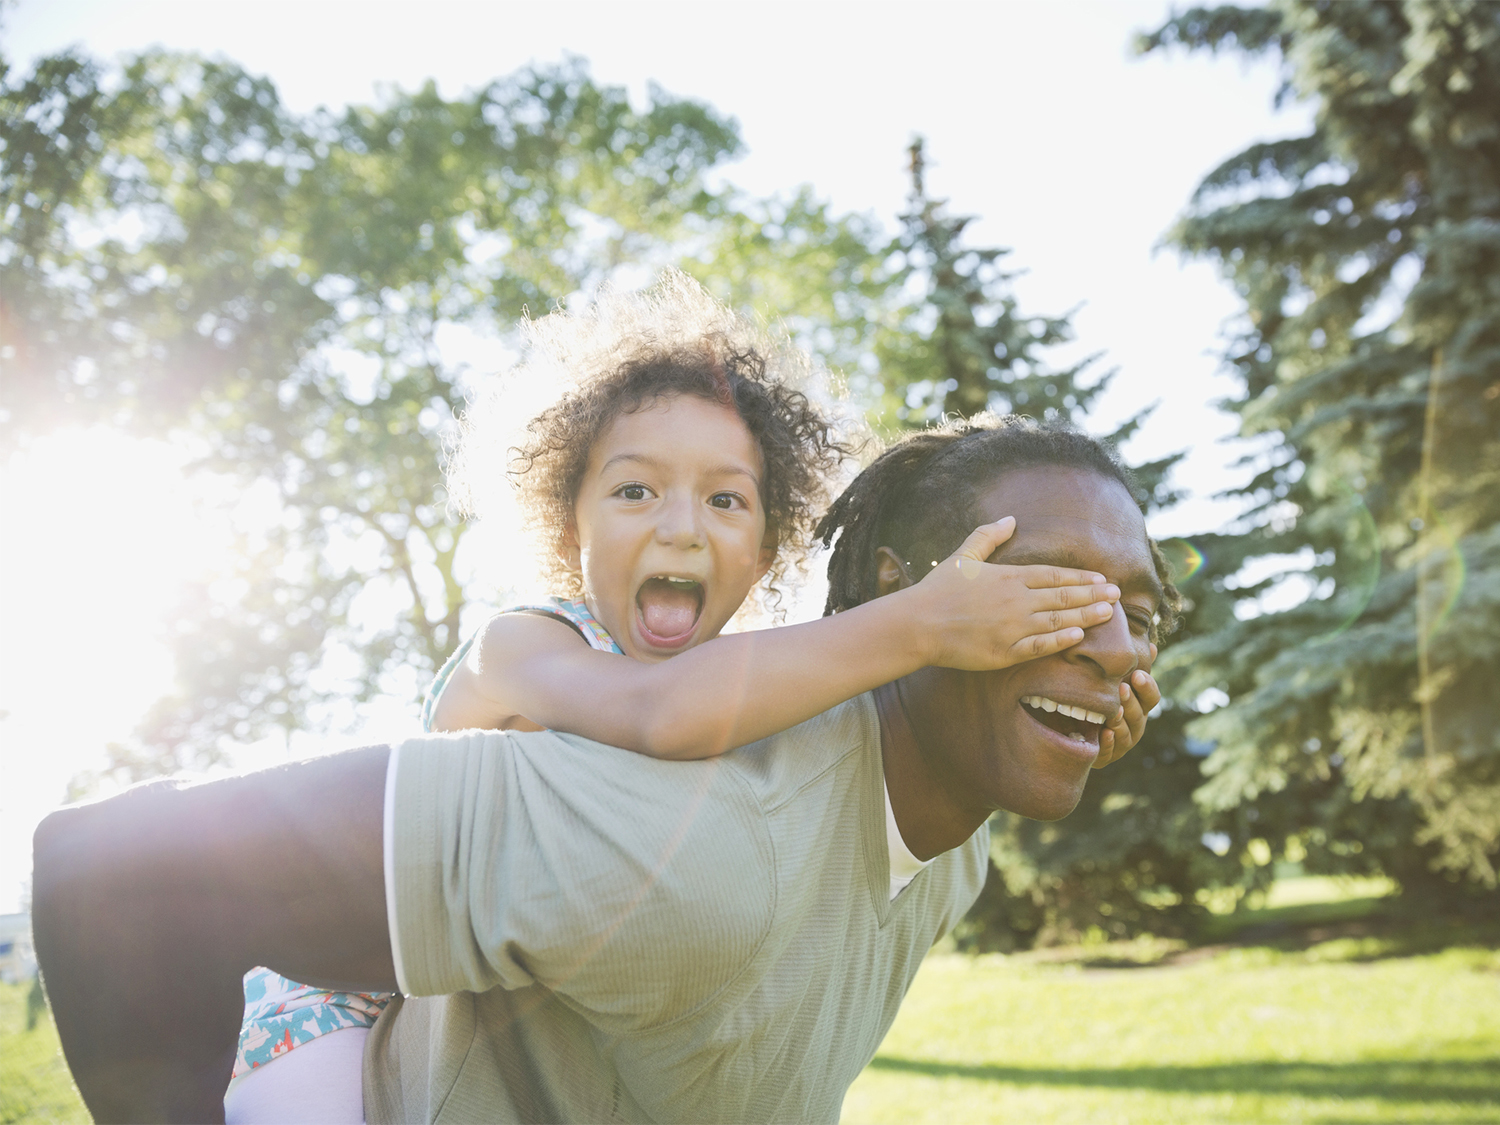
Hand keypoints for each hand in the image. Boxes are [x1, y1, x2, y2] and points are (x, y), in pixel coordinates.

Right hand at [913, 519, 1120, 669]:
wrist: (918, 624)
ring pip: (1058, 620)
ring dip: (1086, 615)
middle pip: (1063, 596)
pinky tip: (1079, 635)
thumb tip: (1011, 519)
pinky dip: (1061, 640)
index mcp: (1008, 577)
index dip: (1080, 577)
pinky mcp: (1004, 652)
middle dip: (1093, 595)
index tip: (1102, 578)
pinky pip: (1040, 646)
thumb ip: (988, 536)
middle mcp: (1015, 601)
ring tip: (1109, 613)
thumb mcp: (963, 557)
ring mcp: (1012, 628)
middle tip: (1118, 594)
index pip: (1054, 575)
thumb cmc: (937, 590)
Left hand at [1095, 644, 1159, 767]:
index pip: (1151, 697)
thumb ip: (1127, 666)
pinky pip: (1110, 752)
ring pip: (1127, 734)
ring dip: (1121, 722)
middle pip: (1139, 715)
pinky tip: (1105, 733)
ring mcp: (1122, 742)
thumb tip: (1152, 646)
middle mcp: (1134, 725)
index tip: (1136, 674)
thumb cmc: (1095, 698)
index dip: (1146, 687)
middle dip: (1131, 701)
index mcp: (1139, 706)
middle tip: (1121, 688)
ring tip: (1114, 711)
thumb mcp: (1110, 680)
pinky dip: (1109, 743)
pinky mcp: (1106, 756)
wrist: (1069, 728)